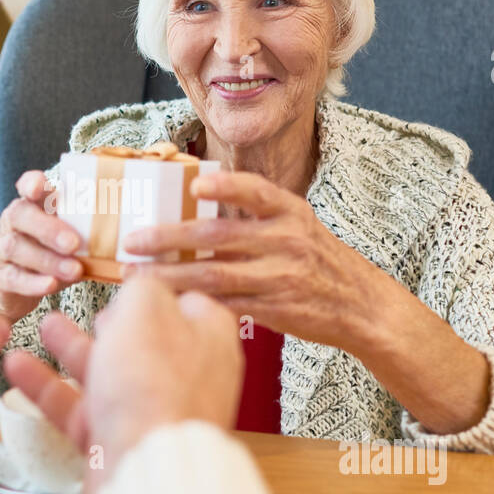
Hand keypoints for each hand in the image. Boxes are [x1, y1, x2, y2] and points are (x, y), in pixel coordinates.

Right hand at [0, 170, 85, 322]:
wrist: (22, 290)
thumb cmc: (54, 257)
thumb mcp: (69, 240)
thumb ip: (84, 233)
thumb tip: (119, 238)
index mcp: (32, 206)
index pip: (27, 186)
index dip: (31, 183)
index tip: (39, 186)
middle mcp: (12, 223)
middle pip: (20, 215)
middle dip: (47, 228)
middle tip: (74, 243)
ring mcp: (1, 249)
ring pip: (16, 247)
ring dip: (48, 259)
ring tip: (74, 270)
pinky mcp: (0, 276)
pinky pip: (14, 277)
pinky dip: (34, 282)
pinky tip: (51, 285)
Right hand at [2, 276, 242, 493]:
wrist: (147, 465)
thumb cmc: (153, 382)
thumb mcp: (145, 310)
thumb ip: (140, 289)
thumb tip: (140, 285)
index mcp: (206, 337)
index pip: (186, 303)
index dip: (154, 291)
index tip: (127, 280)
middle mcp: (184, 375)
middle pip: (142, 340)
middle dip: (109, 322)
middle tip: (90, 308)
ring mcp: (151, 409)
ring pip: (105, 371)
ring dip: (71, 347)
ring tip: (44, 325)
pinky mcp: (119, 438)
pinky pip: (79, 406)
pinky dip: (49, 385)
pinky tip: (16, 366)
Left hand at [125, 171, 491, 433]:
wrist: (361, 306)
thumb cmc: (318, 261)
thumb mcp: (297, 227)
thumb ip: (255, 218)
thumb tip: (195, 207)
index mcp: (290, 212)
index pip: (256, 191)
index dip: (226, 187)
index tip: (195, 184)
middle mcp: (286, 241)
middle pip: (219, 236)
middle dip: (169, 237)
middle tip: (133, 240)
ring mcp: (279, 277)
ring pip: (214, 275)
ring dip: (169, 275)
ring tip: (135, 276)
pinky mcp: (273, 309)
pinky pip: (226, 303)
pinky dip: (192, 302)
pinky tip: (165, 301)